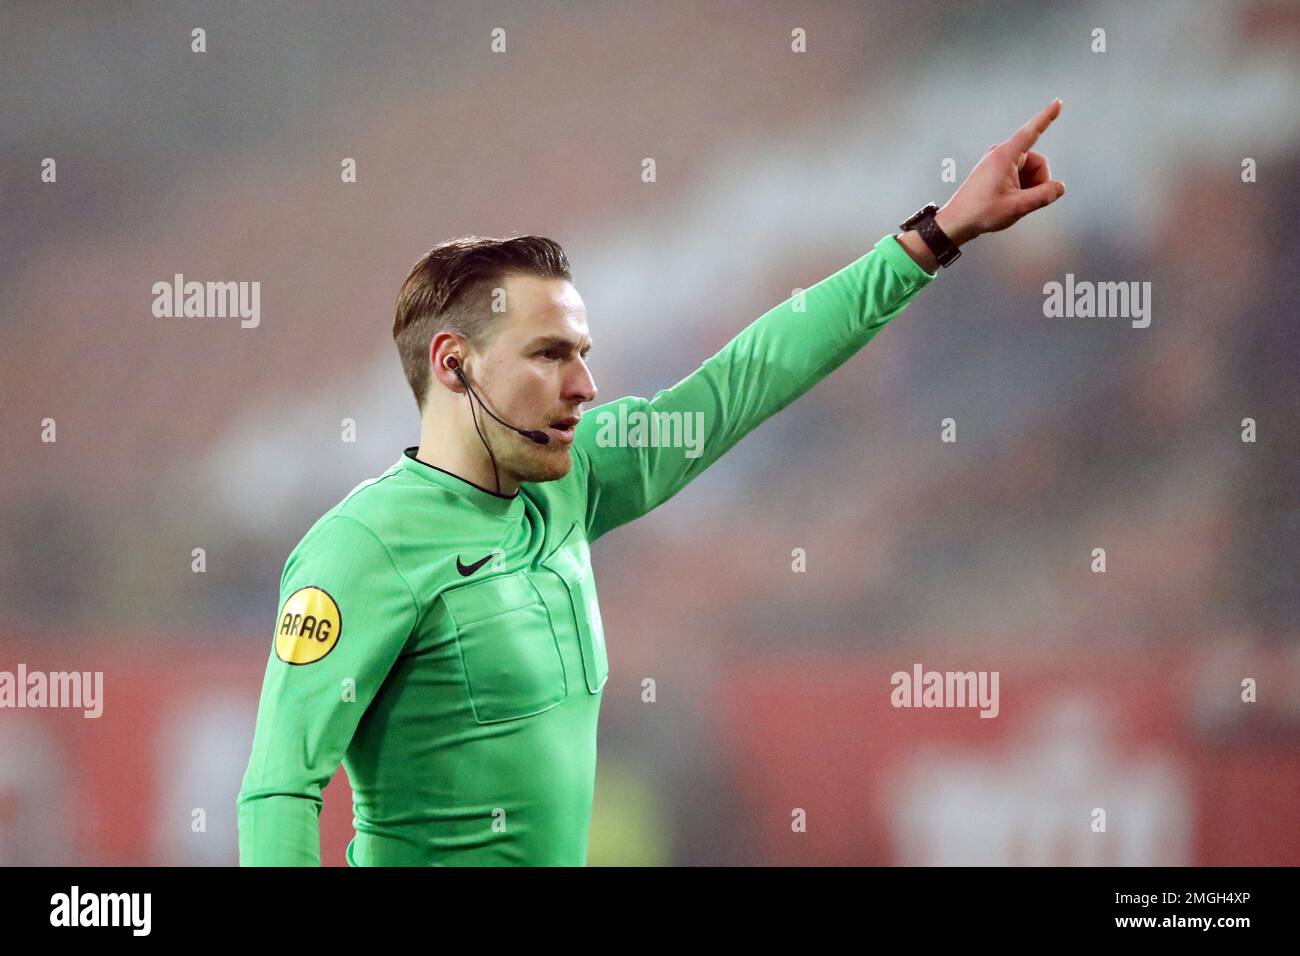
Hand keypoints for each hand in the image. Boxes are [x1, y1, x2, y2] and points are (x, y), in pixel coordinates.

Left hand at [935, 98, 1066, 245]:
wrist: (956, 222)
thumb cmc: (982, 213)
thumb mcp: (1017, 207)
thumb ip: (1043, 196)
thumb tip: (1060, 187)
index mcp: (1004, 156)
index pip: (1031, 132)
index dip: (1047, 117)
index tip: (1058, 102)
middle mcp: (1001, 154)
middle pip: (1037, 161)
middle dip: (1038, 182)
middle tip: (1025, 201)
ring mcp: (997, 161)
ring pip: (1030, 170)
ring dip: (1030, 186)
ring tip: (1013, 202)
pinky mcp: (995, 170)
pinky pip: (1019, 174)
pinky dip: (1021, 187)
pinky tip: (1009, 200)